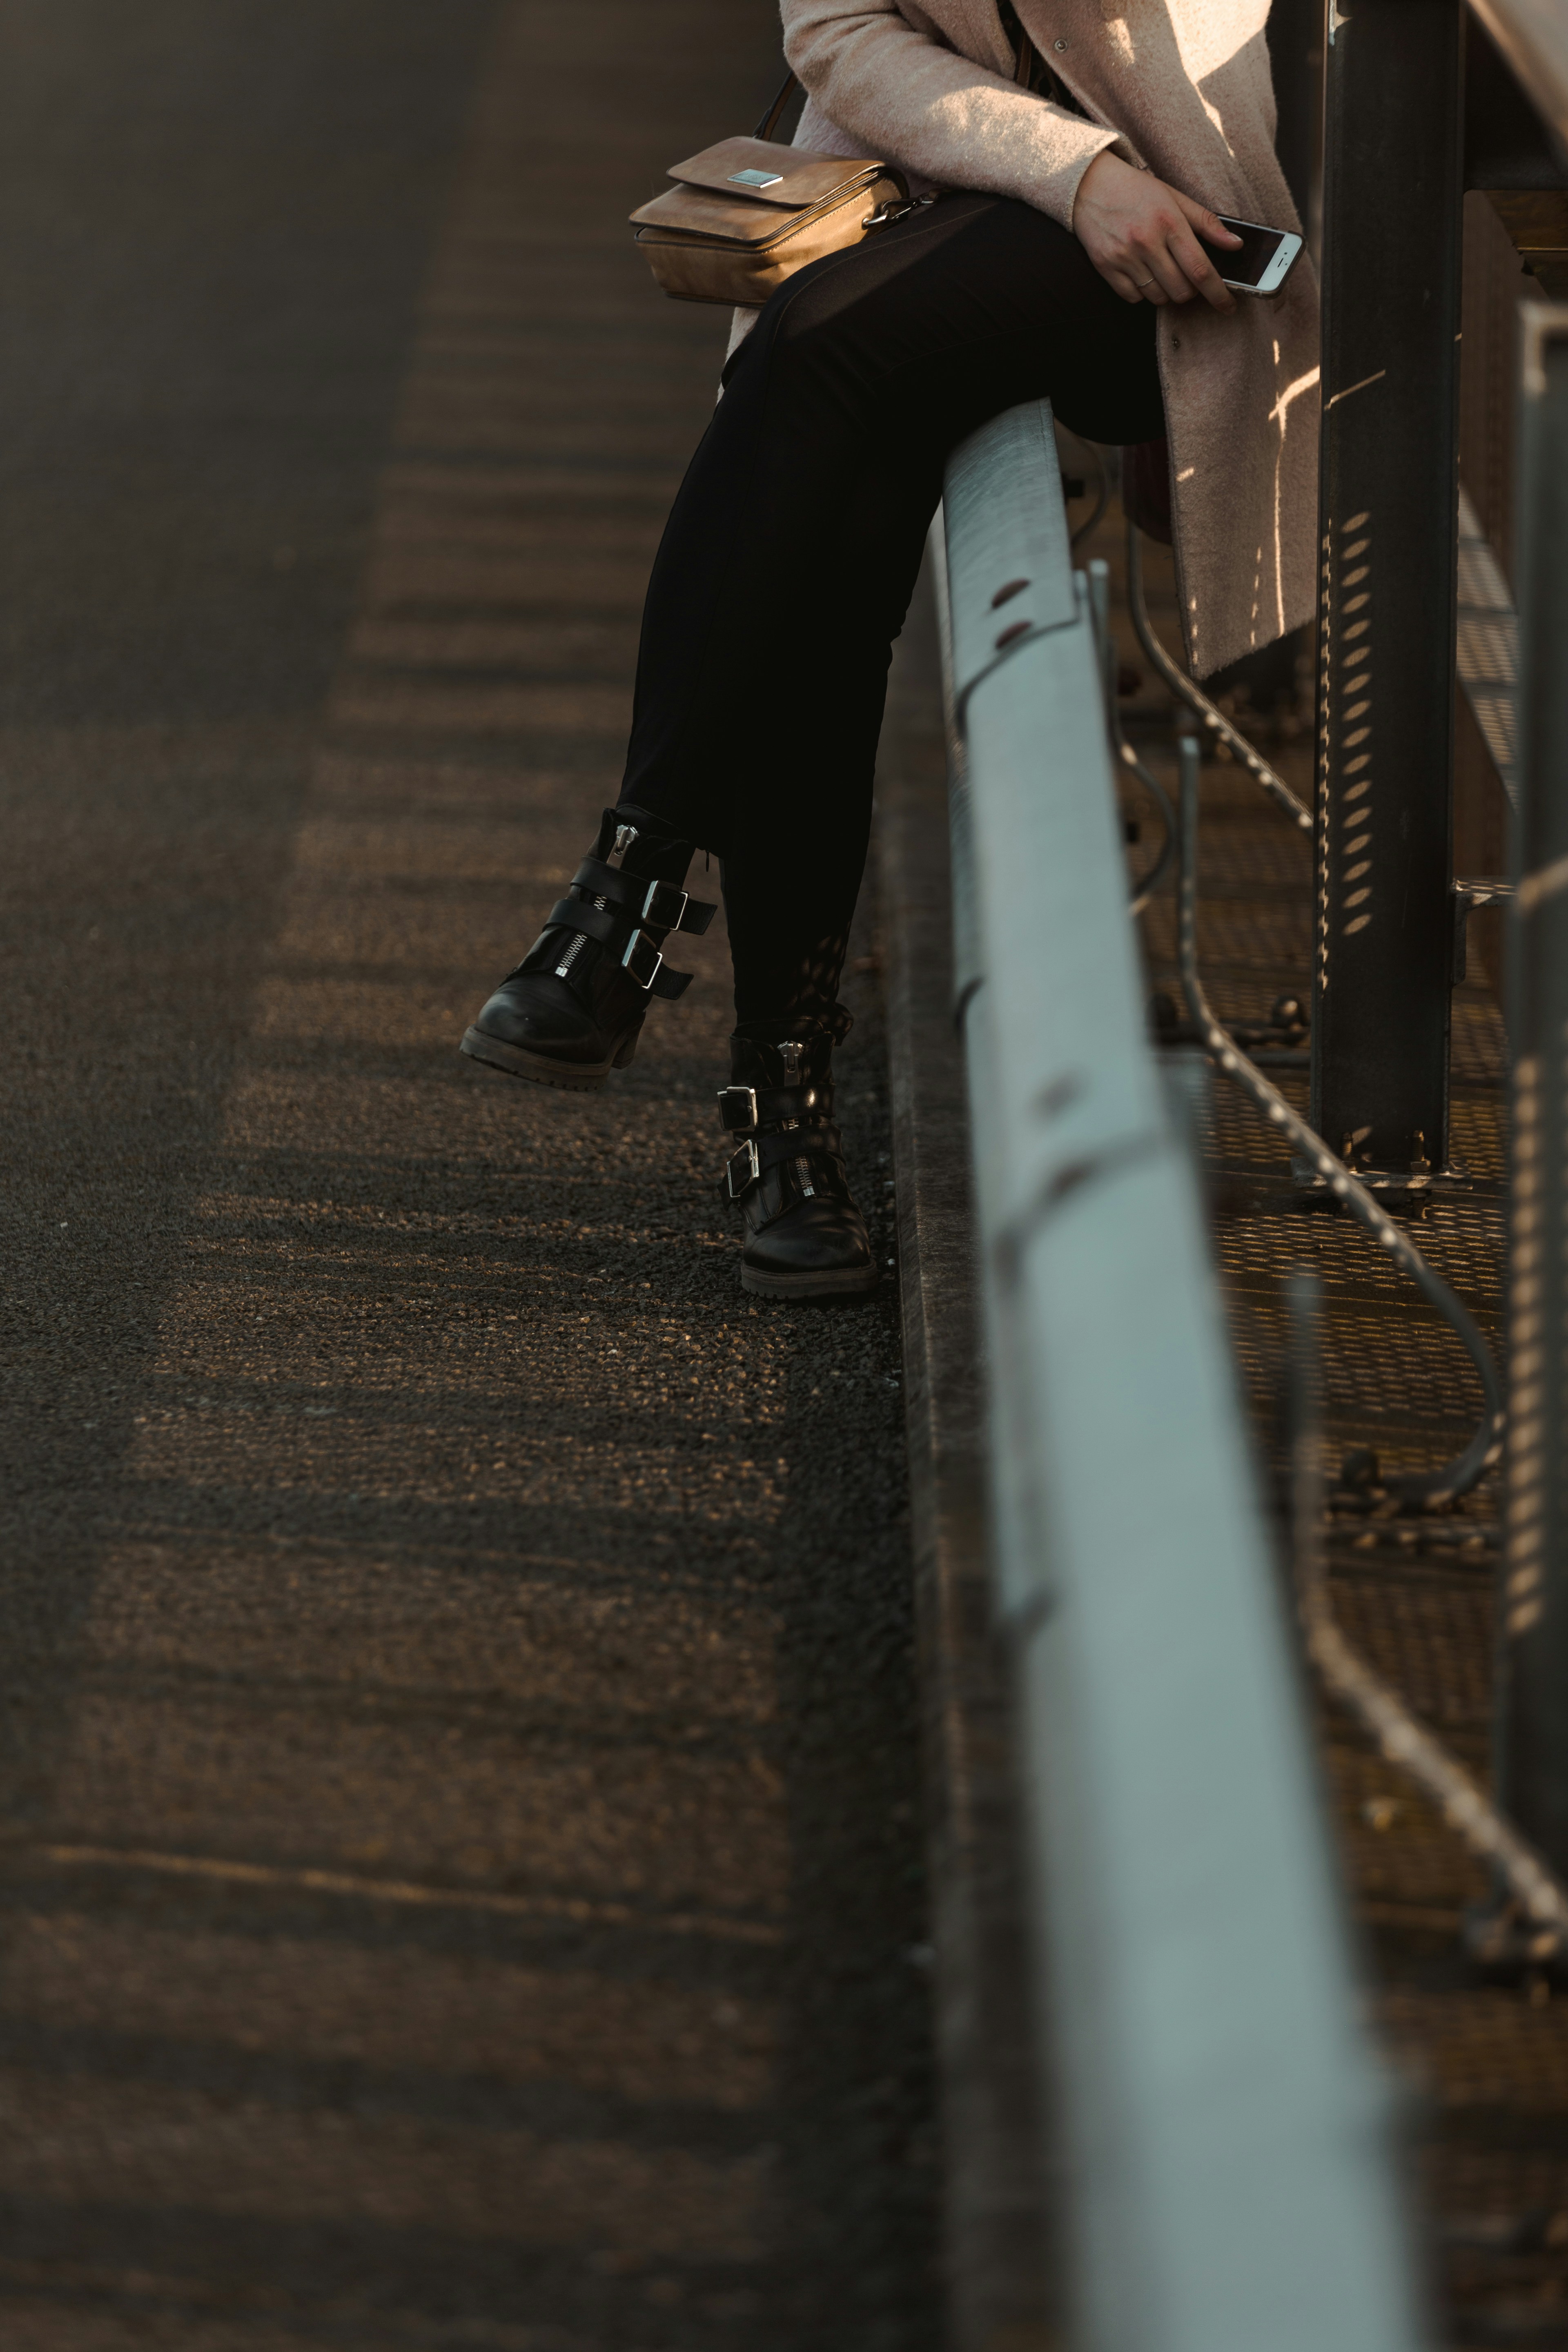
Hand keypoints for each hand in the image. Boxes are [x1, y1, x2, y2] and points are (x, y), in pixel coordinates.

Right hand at [1072, 150, 1239, 312]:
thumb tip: (1236, 245)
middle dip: (1190, 290)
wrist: (1090, 185)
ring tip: (1162, 270)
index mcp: (1169, 222)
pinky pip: (1133, 298)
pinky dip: (1143, 292)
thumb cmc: (1137, 190)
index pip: (1200, 269)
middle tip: (1186, 275)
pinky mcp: (1106, 267)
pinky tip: (1142, 272)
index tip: (1228, 306)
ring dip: (1166, 291)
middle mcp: (1146, 241)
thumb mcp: (1175, 198)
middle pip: (1181, 290)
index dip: (1218, 293)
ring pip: (1158, 297)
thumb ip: (1207, 223)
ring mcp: (1124, 257)